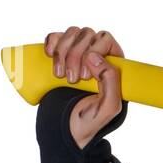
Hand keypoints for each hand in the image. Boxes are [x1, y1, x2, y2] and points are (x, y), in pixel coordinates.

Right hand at [44, 26, 124, 148]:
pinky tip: (49, 56)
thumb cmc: (91, 120)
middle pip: (87, 34)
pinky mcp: (59, 55)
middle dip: (75, 55)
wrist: (66, 129)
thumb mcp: (109, 107)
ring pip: (72, 33)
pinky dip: (51, 43)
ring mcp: (77, 53)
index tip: (86, 76)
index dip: (95, 51)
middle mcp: (97, 55)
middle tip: (71, 80)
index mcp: (113, 64)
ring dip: (62, 52)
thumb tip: (94, 56)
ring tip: (59, 76)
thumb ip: (112, 81)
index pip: (106, 39)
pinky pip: (55, 36)